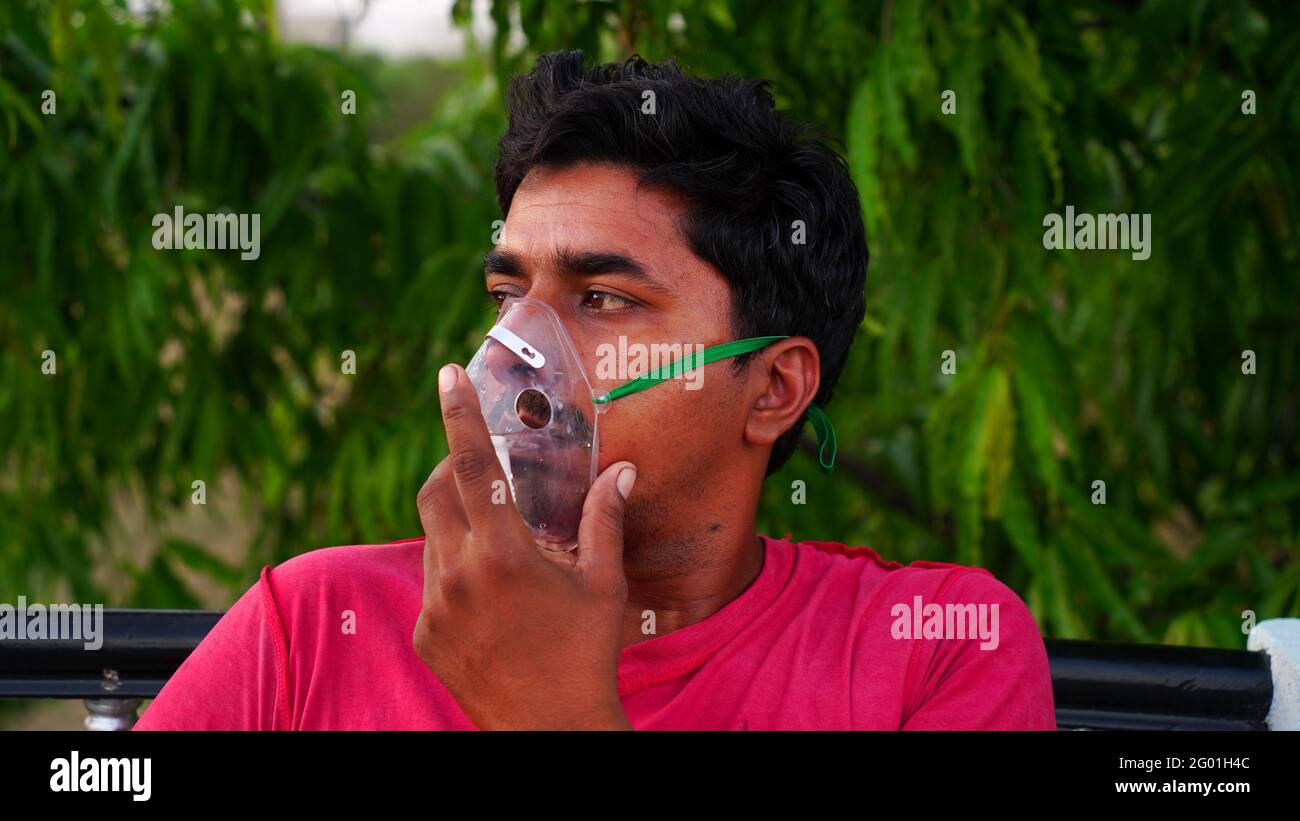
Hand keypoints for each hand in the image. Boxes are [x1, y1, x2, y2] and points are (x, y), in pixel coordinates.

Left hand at [412, 362, 636, 729]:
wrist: (551, 731)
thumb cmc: (586, 655)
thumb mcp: (603, 585)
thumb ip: (603, 520)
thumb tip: (620, 471)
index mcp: (504, 554)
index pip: (474, 466)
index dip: (459, 415)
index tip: (447, 376)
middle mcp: (459, 575)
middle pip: (437, 491)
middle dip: (453, 466)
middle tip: (482, 465)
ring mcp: (435, 607)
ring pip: (433, 537)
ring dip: (460, 524)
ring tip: (502, 544)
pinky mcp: (426, 634)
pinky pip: (432, 581)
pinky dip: (456, 569)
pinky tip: (493, 596)